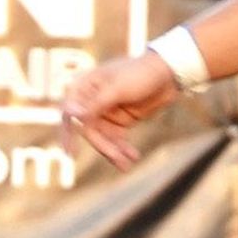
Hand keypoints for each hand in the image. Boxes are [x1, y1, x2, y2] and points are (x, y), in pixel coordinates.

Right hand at [60, 53, 179, 169]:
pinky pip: (115, 141)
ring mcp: (105, 113)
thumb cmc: (140, 73)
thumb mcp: (116, 89)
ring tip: (126, 164)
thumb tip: (70, 115)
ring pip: (102, 139)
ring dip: (114, 152)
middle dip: (103, 146)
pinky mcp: (119, 122)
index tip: (71, 153)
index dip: (67, 134)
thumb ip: (93, 104)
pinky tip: (132, 157)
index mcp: (84, 87)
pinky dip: (123, 150)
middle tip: (117, 158)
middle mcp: (91, 101)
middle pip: (89, 131)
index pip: (69, 114)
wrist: (170, 73)